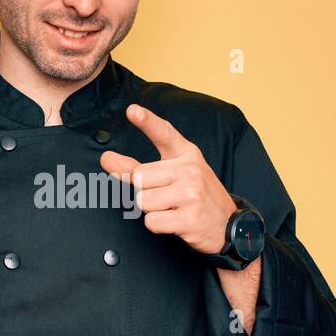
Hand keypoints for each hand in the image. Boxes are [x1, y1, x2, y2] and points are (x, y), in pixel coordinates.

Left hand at [99, 103, 236, 253]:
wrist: (229, 224)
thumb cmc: (197, 195)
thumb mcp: (174, 173)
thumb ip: (138, 166)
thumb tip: (107, 160)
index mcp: (186, 154)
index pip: (164, 133)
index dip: (147, 121)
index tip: (133, 111)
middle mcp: (190, 169)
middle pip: (139, 177)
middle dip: (144, 191)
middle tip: (166, 196)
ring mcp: (191, 193)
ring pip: (143, 201)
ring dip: (152, 210)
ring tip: (173, 208)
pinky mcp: (189, 218)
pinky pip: (152, 221)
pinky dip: (158, 225)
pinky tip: (175, 221)